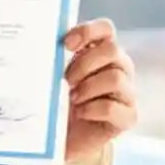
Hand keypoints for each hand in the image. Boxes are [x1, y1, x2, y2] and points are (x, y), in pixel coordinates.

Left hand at [63, 18, 137, 162]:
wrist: (65, 136)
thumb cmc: (59, 99)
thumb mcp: (54, 74)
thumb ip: (54, 57)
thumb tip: (37, 42)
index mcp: (102, 51)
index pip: (106, 29)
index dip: (87, 31)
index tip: (65, 44)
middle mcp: (120, 67)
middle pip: (112, 50)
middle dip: (84, 63)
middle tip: (65, 79)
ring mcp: (127, 92)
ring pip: (116, 77)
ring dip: (88, 87)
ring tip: (71, 97)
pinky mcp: (128, 116)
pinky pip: (114, 108)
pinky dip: (92, 109)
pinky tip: (80, 112)